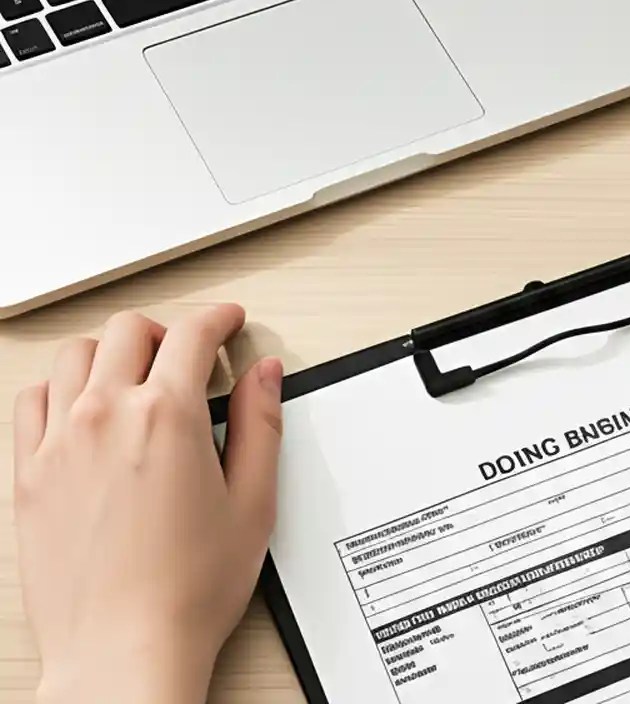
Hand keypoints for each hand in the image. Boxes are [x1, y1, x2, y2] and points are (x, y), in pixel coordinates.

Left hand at [12, 305, 283, 703]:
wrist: (123, 649)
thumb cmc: (186, 591)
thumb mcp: (253, 502)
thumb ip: (260, 425)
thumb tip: (263, 375)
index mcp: (166, 417)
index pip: (192, 335)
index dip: (218, 319)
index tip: (227, 323)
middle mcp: (104, 417)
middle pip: (128, 332)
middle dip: (166, 331)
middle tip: (188, 352)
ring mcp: (58, 443)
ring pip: (74, 356)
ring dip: (110, 352)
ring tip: (134, 374)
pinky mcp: (27, 474)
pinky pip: (30, 401)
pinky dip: (59, 388)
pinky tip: (81, 406)